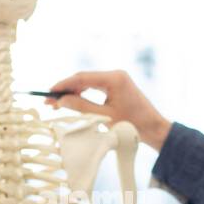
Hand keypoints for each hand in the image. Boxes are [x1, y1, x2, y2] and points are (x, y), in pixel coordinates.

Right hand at [45, 70, 171, 150]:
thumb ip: (81, 106)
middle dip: (66, 89)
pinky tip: (73, 101)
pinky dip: (83, 93)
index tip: (49, 92)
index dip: (63, 85)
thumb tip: (62, 100)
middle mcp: (115, 74)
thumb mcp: (104, 116)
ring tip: (58, 103)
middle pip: (83, 78)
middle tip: (49, 100)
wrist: (153, 128)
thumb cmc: (132, 124)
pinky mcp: (117, 85)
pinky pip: (96, 86)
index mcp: (114, 78)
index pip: (82, 78)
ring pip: (88, 82)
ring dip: (73, 92)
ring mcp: (117, 79)